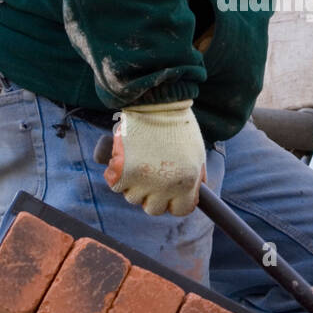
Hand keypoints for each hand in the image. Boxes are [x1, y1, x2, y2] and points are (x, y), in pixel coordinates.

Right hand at [103, 99, 206, 215]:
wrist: (156, 102)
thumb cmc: (178, 124)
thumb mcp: (197, 152)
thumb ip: (196, 176)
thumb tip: (195, 192)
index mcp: (187, 182)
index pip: (180, 210)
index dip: (175, 202)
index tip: (170, 192)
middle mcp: (164, 187)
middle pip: (154, 208)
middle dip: (153, 195)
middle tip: (151, 176)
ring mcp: (141, 181)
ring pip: (133, 197)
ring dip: (134, 184)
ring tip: (139, 161)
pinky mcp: (121, 172)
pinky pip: (115, 184)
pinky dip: (116, 174)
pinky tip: (124, 159)